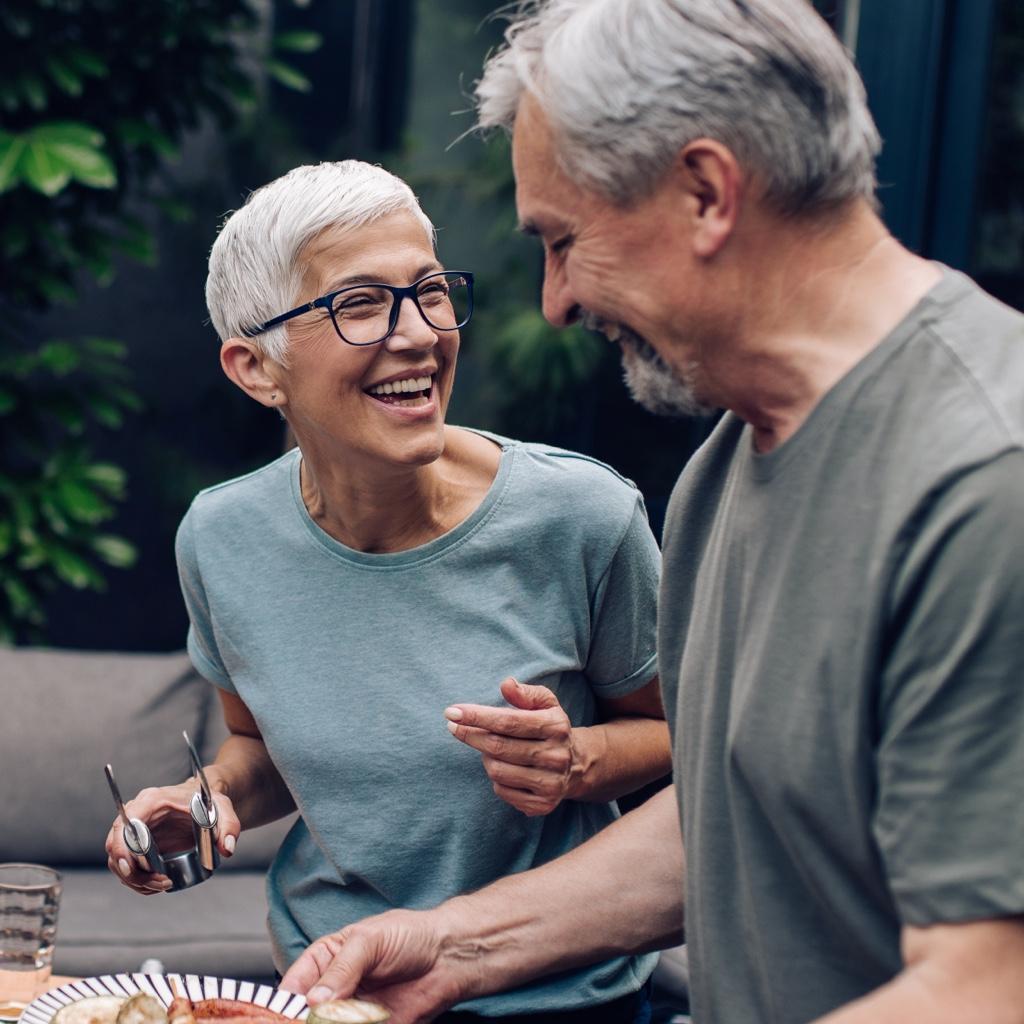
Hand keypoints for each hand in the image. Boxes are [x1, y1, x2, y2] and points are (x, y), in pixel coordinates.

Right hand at [104, 779, 239, 893]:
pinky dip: (138, 881)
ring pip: (119, 861)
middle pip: (116, 846)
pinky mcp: (138, 846)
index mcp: (152, 800)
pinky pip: (128, 867)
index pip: (125, 823)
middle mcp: (137, 814)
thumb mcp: (223, 809)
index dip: (122, 846)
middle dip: (132, 871)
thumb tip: (227, 849)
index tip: (131, 867)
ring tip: (163, 884)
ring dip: (136, 880)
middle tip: (160, 882)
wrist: (204, 803)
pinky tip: (157, 885)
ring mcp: (135, 831)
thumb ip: (229, 826)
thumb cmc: (209, 802)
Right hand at [280, 908, 463, 1023]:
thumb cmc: (409, 936)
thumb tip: (314, 1000)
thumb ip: (342, 969)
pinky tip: (364, 1022)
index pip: (294, 985)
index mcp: (325, 960)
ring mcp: (349, 1015)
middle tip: (318, 1021)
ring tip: (345, 1019)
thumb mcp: (370, 941)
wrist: (448, 958)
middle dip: (305, 1021)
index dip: (286, 1003)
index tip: (287, 1016)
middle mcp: (333, 991)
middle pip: (305, 1016)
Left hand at [445, 677, 577, 815]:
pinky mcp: (542, 804)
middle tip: (453, 726)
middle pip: (498, 747)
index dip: (477, 717)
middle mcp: (556, 756)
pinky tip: (504, 767)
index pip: (508, 721)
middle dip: (470, 735)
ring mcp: (550, 783)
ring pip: (497, 770)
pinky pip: (502, 791)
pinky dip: (496, 778)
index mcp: (556, 726)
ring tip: (490, 748)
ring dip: (486, 757)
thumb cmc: (550, 728)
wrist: (577, 766)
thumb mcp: (546, 704)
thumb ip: (526, 693)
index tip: (451, 712)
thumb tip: (506, 684)